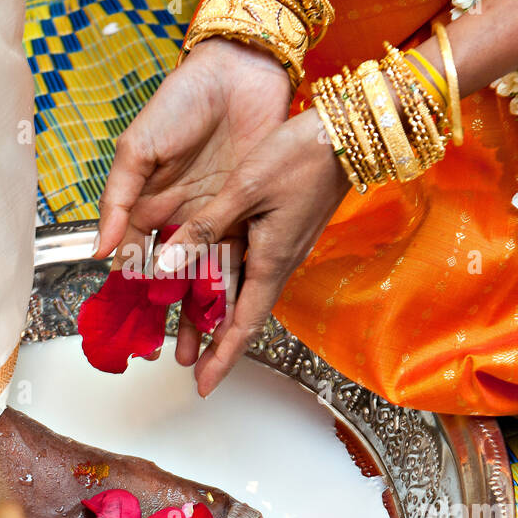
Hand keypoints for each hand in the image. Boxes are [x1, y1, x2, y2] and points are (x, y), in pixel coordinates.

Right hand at [95, 37, 293, 334]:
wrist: (238, 72)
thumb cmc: (180, 103)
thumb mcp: (138, 147)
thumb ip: (119, 197)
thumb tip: (102, 249)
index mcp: (150, 202)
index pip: (137, 258)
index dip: (134, 292)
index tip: (131, 326)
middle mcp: (183, 216)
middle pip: (174, 277)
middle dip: (170, 316)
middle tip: (169, 355)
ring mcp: (218, 215)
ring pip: (208, 274)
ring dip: (203, 312)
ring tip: (201, 350)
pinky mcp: (249, 210)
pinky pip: (241, 255)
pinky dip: (236, 286)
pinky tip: (232, 316)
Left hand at [154, 107, 350, 396]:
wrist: (348, 131)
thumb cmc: (300, 154)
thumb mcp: (243, 188)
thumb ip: (205, 226)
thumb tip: (169, 263)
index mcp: (270, 260)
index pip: (243, 325)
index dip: (222, 358)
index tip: (203, 386)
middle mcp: (279, 261)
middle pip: (243, 315)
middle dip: (216, 344)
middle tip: (189, 367)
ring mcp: (284, 246)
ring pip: (245, 292)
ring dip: (220, 316)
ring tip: (192, 334)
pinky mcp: (285, 229)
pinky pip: (252, 267)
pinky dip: (229, 284)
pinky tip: (212, 282)